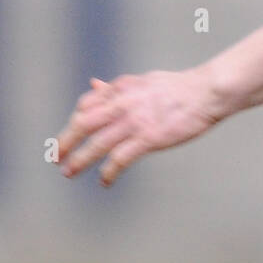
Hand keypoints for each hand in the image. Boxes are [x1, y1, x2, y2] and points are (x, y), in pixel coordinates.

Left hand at [56, 68, 219, 185]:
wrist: (206, 92)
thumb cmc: (179, 88)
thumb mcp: (143, 81)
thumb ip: (116, 87)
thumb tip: (92, 85)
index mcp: (121, 88)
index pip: (86, 105)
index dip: (74, 121)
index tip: (70, 136)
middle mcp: (122, 103)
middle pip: (83, 124)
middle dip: (65, 142)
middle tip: (55, 158)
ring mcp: (134, 121)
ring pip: (97, 144)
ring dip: (80, 160)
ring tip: (69, 172)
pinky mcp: (148, 138)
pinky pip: (120, 158)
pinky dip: (109, 172)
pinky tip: (105, 181)